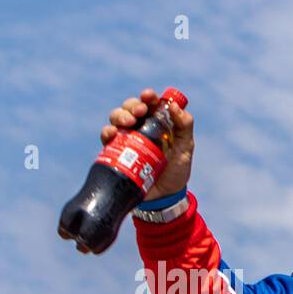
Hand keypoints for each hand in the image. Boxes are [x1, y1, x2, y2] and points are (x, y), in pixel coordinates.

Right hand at [101, 87, 194, 201]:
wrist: (165, 196)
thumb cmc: (177, 170)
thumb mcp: (186, 148)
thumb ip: (185, 126)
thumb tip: (175, 107)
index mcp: (157, 123)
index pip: (149, 104)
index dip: (148, 97)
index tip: (149, 97)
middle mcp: (140, 127)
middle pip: (130, 108)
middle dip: (132, 106)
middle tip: (140, 113)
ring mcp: (127, 139)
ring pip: (116, 119)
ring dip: (120, 116)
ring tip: (128, 123)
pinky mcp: (116, 152)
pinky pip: (107, 138)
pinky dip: (107, 132)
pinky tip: (112, 133)